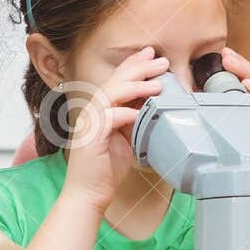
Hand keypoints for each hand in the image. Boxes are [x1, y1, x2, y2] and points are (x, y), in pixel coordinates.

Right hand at [58, 46, 169, 210]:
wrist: (88, 194)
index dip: (133, 65)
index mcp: (101, 111)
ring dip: (136, 86)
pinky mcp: (92, 137)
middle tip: (161, 61)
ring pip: (112, 93)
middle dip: (139, 67)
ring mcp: (90, 123)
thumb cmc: (105, 170)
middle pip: (116, 81)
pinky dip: (126, 112)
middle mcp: (93, 112)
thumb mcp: (125, 140)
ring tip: (158, 83)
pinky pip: (109, 117)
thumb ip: (133, 122)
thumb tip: (152, 108)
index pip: (117, 80)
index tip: (152, 55)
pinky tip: (141, 112)